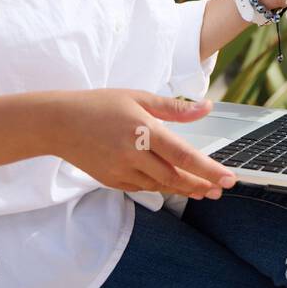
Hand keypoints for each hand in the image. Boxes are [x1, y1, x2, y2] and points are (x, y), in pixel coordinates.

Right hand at [50, 89, 237, 198]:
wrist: (58, 123)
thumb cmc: (100, 105)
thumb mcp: (139, 97)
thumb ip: (175, 108)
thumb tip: (206, 107)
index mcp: (143, 130)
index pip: (184, 156)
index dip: (209, 170)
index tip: (228, 179)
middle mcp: (133, 155)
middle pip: (175, 176)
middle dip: (201, 185)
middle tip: (221, 189)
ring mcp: (120, 171)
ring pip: (160, 185)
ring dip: (184, 189)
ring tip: (203, 190)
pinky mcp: (111, 180)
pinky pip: (142, 187)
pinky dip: (160, 187)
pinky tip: (173, 185)